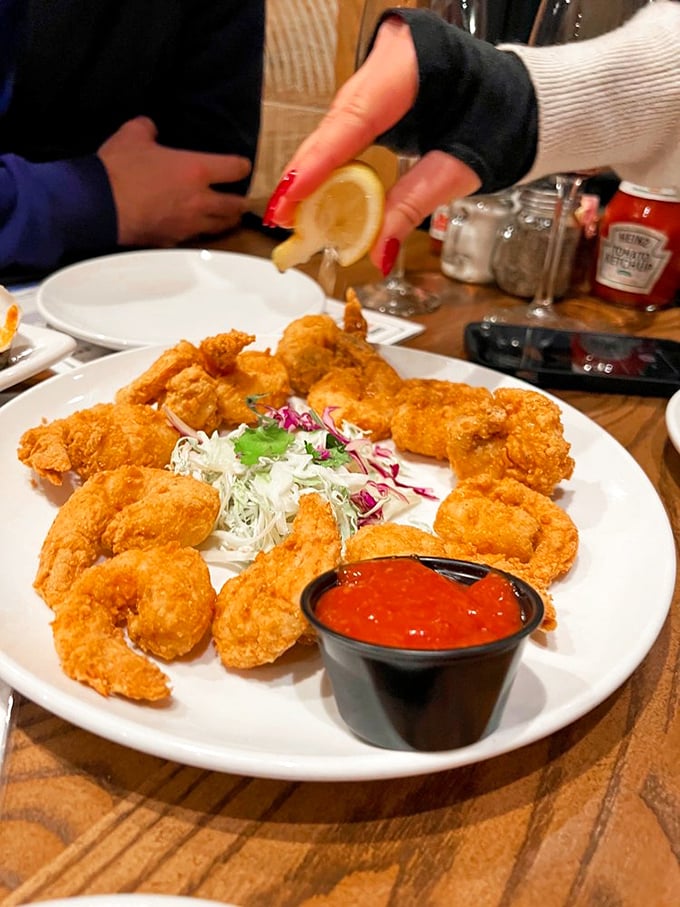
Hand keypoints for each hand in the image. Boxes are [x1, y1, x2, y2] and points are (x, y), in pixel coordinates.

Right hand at [98, 116, 251, 246]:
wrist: (100, 206)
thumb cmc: (119, 168)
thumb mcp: (132, 135)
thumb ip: (148, 128)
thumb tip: (151, 128)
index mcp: (196, 170)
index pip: (235, 168)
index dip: (242, 166)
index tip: (241, 166)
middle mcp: (200, 201)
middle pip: (235, 206)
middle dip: (240, 201)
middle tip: (238, 198)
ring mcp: (188, 225)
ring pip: (221, 227)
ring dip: (226, 220)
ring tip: (225, 216)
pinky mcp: (173, 241)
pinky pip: (196, 238)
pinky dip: (200, 233)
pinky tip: (194, 228)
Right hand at [266, 16, 480, 270]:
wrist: (526, 100)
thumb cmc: (502, 120)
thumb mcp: (459, 169)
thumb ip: (413, 206)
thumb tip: (377, 252)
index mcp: (415, 64)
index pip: (355, 117)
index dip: (318, 162)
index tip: (291, 198)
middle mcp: (390, 58)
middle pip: (337, 122)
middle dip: (309, 174)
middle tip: (283, 217)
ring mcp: (380, 71)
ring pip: (337, 126)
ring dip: (316, 173)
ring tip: (295, 214)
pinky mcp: (378, 91)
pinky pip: (347, 128)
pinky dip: (333, 164)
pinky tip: (317, 194)